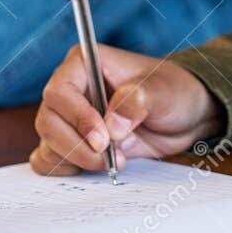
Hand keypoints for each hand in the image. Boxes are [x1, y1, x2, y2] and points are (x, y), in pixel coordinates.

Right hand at [31, 45, 223, 175]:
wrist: (183, 116)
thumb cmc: (173, 91)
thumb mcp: (163, 91)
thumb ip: (137, 100)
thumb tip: (111, 126)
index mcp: (83, 64)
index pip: (59, 92)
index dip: (77, 118)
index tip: (104, 139)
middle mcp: (70, 90)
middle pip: (48, 122)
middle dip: (78, 146)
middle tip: (111, 157)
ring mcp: (69, 118)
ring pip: (48, 144)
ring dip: (78, 159)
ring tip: (115, 159)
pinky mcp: (74, 142)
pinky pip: (50, 160)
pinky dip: (68, 169)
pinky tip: (96, 167)